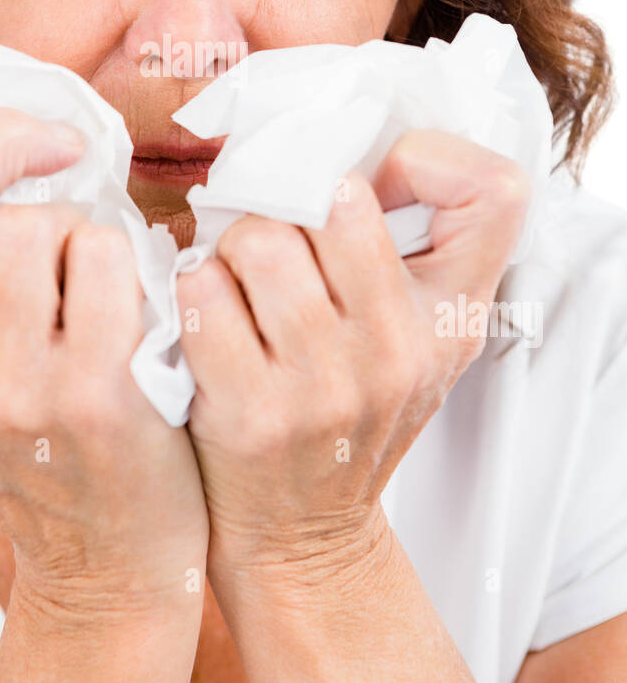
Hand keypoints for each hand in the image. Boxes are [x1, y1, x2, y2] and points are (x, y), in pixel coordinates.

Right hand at [0, 49, 208, 617]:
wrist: (112, 569)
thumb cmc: (54, 460)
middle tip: (56, 133)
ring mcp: (4, 392)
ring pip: (25, 223)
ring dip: (80, 212)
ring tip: (106, 259)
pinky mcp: (87, 396)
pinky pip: (104, 256)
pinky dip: (130, 251)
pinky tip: (144, 295)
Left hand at [176, 130, 530, 589]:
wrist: (304, 536)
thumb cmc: (348, 411)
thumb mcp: (412, 336)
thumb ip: (401, 250)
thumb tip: (327, 147)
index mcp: (449, 319)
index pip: (492, 191)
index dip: (422, 160)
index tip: (364, 187)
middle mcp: (399, 349)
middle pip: (330, 200)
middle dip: (285, 208)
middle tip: (274, 242)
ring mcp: (325, 386)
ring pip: (257, 239)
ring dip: (228, 249)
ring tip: (233, 280)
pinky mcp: (250, 413)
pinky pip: (202, 293)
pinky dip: (190, 291)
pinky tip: (204, 315)